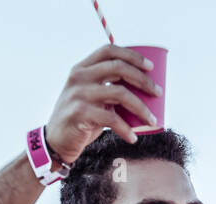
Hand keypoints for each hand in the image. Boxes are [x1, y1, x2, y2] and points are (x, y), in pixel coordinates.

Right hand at [45, 45, 161, 162]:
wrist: (57, 140)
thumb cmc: (82, 118)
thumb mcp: (93, 98)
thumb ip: (110, 89)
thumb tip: (145, 90)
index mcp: (82, 68)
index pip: (109, 50)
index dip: (132, 56)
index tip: (151, 67)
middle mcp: (79, 77)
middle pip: (118, 68)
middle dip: (143, 80)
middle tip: (159, 93)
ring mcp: (78, 94)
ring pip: (119, 93)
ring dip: (141, 108)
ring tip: (153, 121)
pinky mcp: (80, 113)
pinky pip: (111, 119)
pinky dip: (126, 129)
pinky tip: (134, 137)